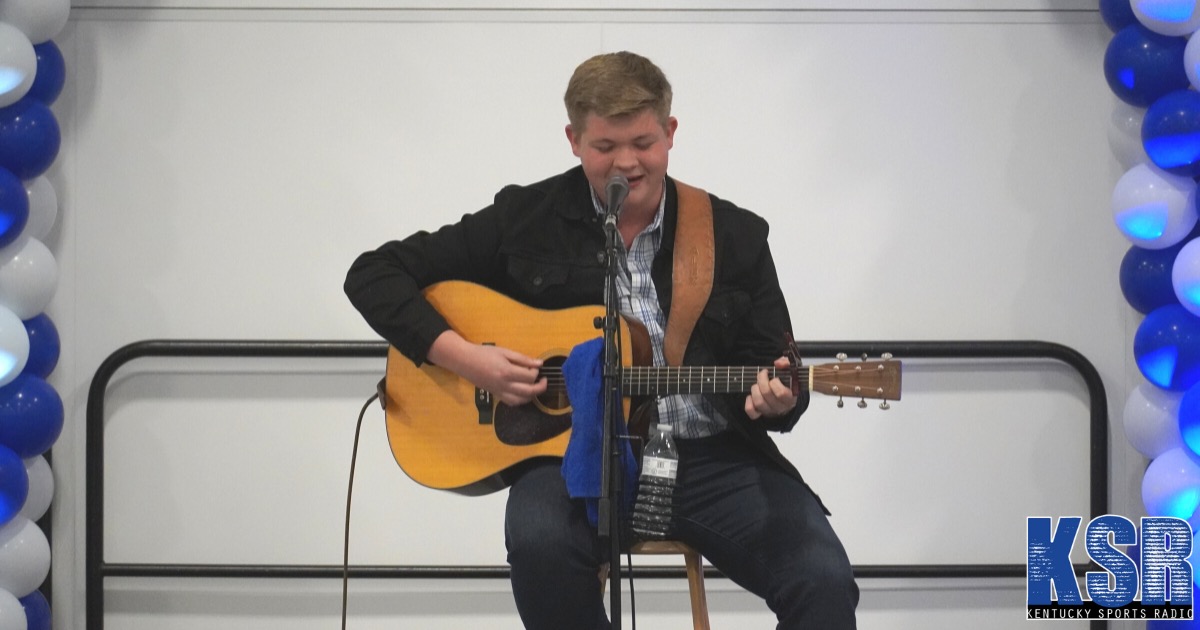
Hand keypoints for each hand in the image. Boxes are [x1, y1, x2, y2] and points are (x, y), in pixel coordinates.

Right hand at [428, 331, 547, 405]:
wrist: (464, 361)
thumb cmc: (484, 353)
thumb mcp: (504, 351)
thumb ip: (523, 358)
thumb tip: (539, 363)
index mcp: (507, 372)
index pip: (529, 376)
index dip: (536, 372)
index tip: (536, 366)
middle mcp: (504, 385)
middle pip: (529, 392)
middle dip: (540, 387)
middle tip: (544, 380)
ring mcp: (500, 392)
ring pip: (521, 401)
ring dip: (532, 395)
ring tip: (535, 386)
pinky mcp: (496, 395)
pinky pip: (512, 403)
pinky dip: (521, 400)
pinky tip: (523, 392)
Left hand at [744, 355, 796, 419]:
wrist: (785, 396)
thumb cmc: (787, 382)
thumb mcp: (790, 370)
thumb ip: (786, 363)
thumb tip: (778, 363)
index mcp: (790, 397)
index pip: (781, 393)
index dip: (775, 382)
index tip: (774, 376)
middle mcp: (781, 406)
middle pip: (767, 395)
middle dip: (762, 381)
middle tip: (762, 375)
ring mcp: (771, 411)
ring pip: (759, 403)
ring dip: (755, 390)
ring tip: (757, 384)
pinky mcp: (761, 414)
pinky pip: (752, 412)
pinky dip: (749, 403)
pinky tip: (751, 396)